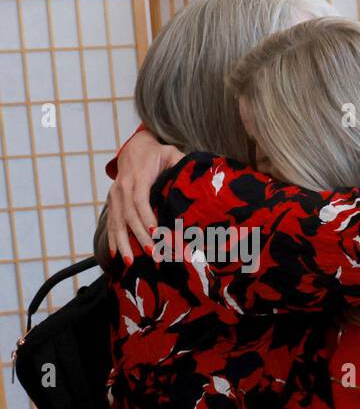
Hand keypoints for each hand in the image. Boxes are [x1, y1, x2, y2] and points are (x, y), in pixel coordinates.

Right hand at [105, 127, 183, 262]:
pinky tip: (116, 254)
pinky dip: (112, 238)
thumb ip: (183, 164)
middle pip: (129, 215)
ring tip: (131, 262)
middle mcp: (123, 186)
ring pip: (117, 221)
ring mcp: (115, 194)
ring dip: (123, 242)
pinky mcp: (112, 200)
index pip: (140, 200)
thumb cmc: (158, 153)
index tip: (156, 233)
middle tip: (153, 253)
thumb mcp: (172, 153)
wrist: (135, 146)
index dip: (147, 217)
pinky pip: (111, 222)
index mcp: (138, 176)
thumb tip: (199, 178)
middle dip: (139, 236)